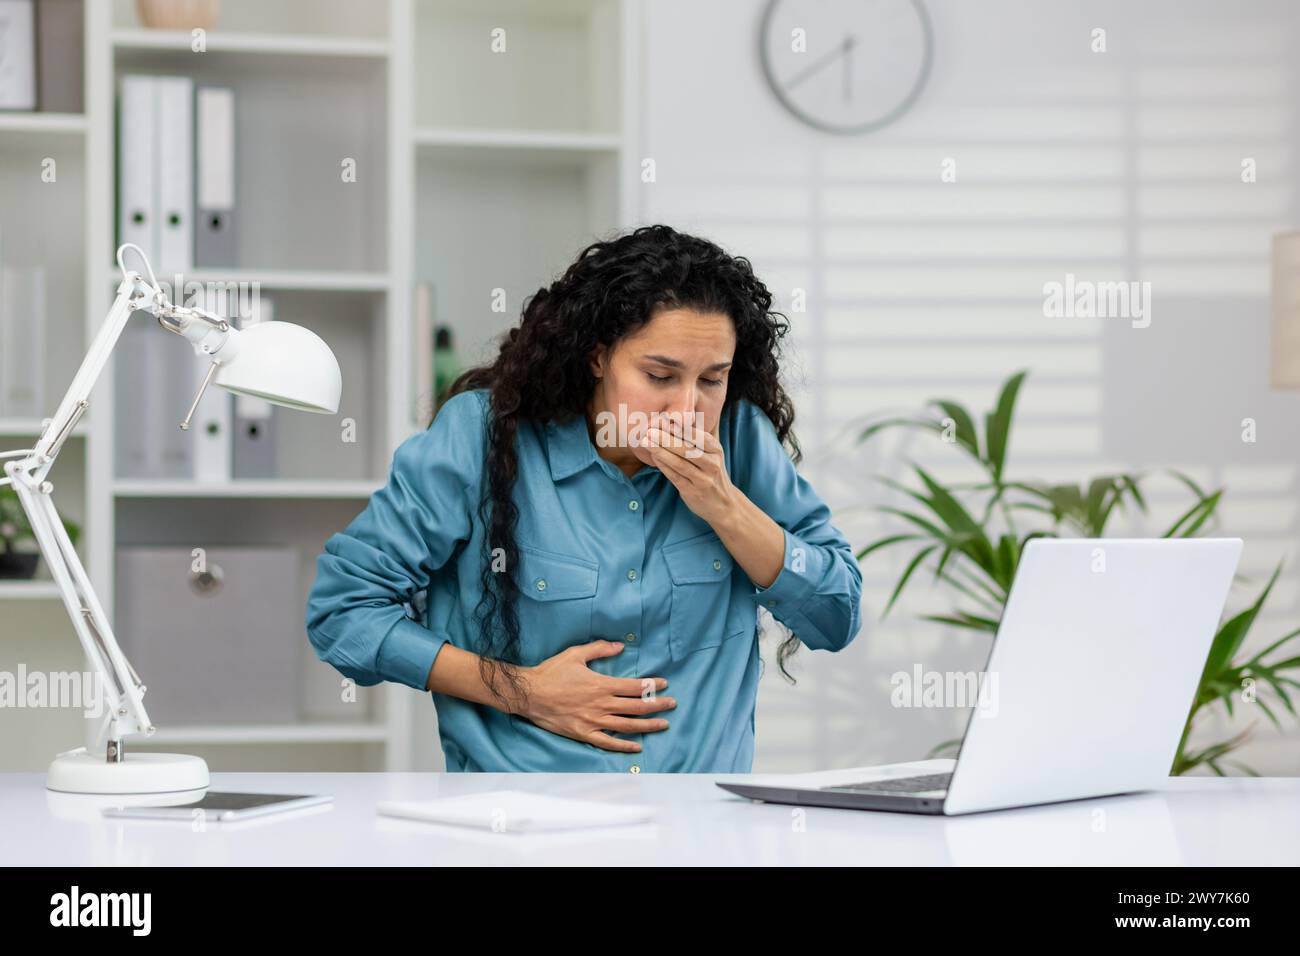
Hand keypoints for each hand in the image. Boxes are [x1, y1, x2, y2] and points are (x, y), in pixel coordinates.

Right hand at [517, 640, 676, 752]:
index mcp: (601, 685)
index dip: (652, 686)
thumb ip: (600, 649)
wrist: (529, 693)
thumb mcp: (576, 654)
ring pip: (628, 726)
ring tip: (664, 724)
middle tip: (672, 704)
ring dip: (648, 726)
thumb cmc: (551, 672)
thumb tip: (620, 646)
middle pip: (637, 707)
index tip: (664, 684)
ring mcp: (593, 721)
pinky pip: (608, 742)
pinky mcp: (584, 733)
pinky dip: (624, 746)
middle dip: (658, 705)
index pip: (635, 687)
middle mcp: (601, 704)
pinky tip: (637, 747)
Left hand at [637, 416, 736, 525]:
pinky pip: (675, 476)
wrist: (724, 504)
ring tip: (646, 441)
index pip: (697, 436)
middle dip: (666, 438)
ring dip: (661, 451)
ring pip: (679, 463)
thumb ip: (698, 439)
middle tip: (649, 429)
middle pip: (687, 449)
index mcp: (716, 450)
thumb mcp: (713, 454)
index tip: (662, 420)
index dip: (679, 428)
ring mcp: (703, 479)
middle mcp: (712, 464)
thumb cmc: (712, 473)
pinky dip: (663, 466)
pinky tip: (653, 457)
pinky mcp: (693, 492)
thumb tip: (675, 420)